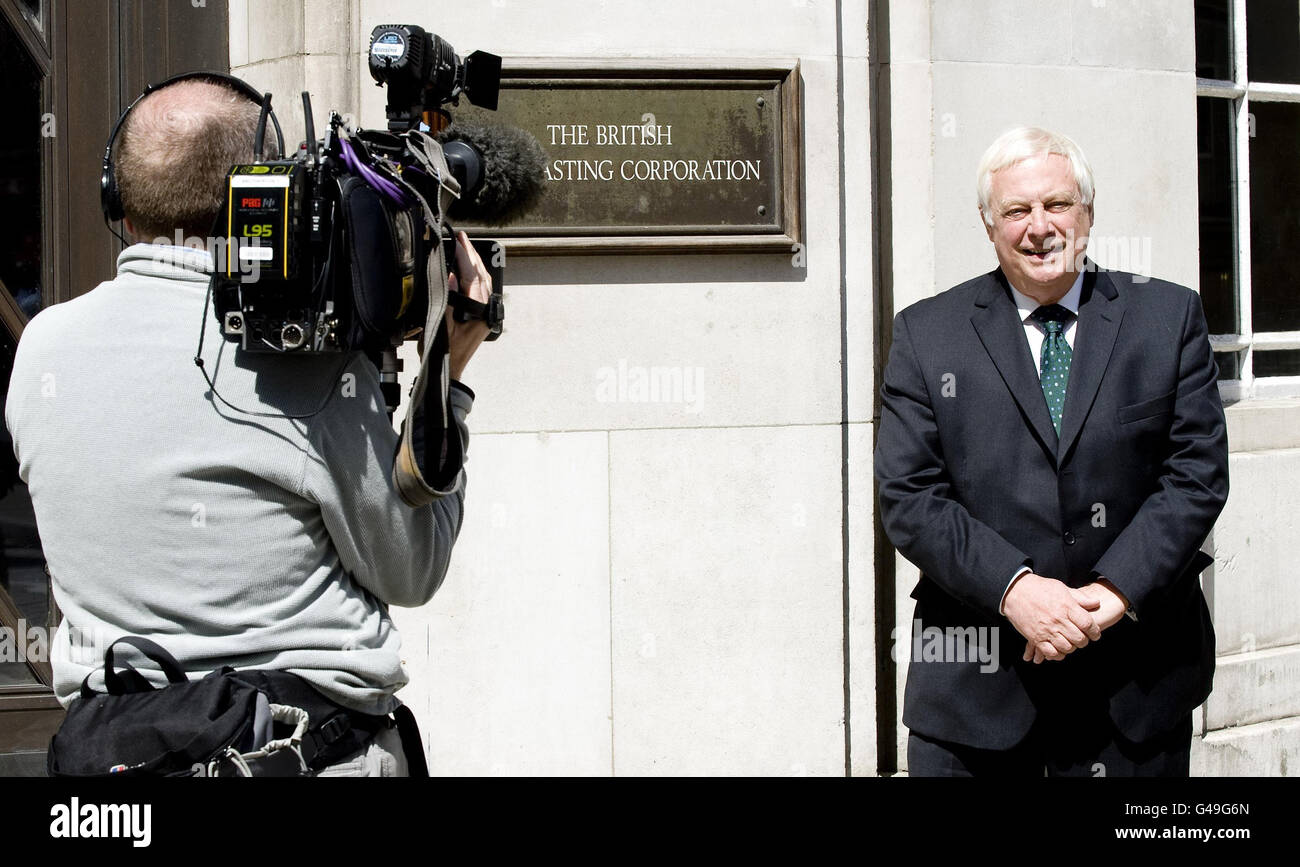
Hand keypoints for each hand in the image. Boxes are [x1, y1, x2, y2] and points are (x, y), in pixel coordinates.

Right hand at [444, 231, 491, 380]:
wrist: (449, 372)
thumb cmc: (444, 354)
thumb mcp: (440, 328)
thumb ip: (447, 302)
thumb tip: (452, 277)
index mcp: (479, 312)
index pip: (472, 277)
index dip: (464, 257)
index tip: (458, 241)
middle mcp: (486, 310)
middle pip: (482, 275)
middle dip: (472, 254)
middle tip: (462, 237)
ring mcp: (485, 312)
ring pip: (483, 281)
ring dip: (474, 263)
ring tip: (465, 247)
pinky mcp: (481, 315)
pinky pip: (480, 289)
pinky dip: (474, 275)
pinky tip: (468, 268)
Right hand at [1022, 580, 1128, 662]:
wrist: (1015, 591)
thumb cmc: (1039, 588)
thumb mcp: (1061, 588)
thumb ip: (1080, 598)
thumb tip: (1096, 602)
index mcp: (1066, 606)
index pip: (1087, 624)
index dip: (1095, 631)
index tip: (1095, 634)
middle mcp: (1058, 619)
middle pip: (1079, 638)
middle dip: (1084, 641)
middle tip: (1083, 638)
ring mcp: (1046, 629)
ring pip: (1067, 647)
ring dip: (1072, 647)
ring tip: (1071, 643)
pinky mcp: (1035, 637)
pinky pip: (1050, 652)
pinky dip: (1057, 654)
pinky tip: (1059, 649)